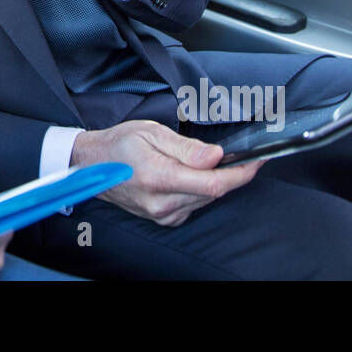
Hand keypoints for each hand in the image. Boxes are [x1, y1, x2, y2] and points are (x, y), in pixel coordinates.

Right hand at [72, 121, 264, 226]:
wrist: (94, 165)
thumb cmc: (120, 144)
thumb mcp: (151, 132)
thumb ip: (186, 147)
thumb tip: (215, 156)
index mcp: (159, 178)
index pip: (213, 183)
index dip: (240, 173)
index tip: (257, 161)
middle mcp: (162, 203)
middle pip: (213, 192)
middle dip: (231, 173)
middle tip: (239, 154)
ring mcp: (163, 214)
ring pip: (206, 200)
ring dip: (216, 181)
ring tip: (212, 161)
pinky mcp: (164, 219)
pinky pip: (195, 205)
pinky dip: (201, 190)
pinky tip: (193, 175)